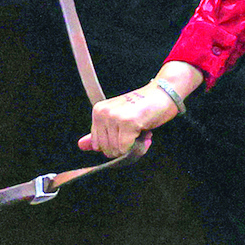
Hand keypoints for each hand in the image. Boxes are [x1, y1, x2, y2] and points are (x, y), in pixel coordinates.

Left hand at [78, 62, 203, 156]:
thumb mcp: (118, 121)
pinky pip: (127, 149)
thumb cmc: (143, 108)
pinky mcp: (127, 122)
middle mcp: (102, 112)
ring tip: (142, 131)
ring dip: (134, 148)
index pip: (97, 145)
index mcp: (97, 111)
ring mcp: (114, 117)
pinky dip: (140, 148)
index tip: (127, 135)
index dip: (115, 145)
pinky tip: (146, 135)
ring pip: (117, 151)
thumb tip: (81, 145)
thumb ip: (100, 134)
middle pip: (106, 150)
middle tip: (137, 133)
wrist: (163, 93)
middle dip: (124, 148)